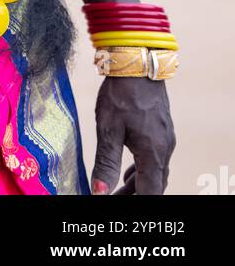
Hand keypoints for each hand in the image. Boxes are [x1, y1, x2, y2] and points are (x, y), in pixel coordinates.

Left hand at [92, 77, 174, 194]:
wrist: (137, 63)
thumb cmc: (121, 94)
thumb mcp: (108, 129)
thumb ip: (106, 163)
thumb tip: (99, 193)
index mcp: (153, 154)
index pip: (149, 193)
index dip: (133, 202)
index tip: (115, 202)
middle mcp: (164, 150)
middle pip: (154, 185)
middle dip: (135, 195)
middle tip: (113, 199)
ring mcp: (165, 139)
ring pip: (155, 172)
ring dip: (139, 184)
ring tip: (118, 190)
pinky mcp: (162, 130)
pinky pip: (155, 159)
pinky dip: (142, 170)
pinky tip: (128, 170)